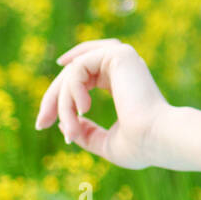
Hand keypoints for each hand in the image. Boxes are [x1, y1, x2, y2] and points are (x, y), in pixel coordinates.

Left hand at [34, 38, 170, 169]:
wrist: (159, 138)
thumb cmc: (141, 145)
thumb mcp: (105, 143)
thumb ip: (87, 133)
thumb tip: (63, 125)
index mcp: (122, 83)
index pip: (81, 79)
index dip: (58, 101)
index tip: (42, 125)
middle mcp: (123, 67)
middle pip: (72, 73)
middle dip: (52, 99)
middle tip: (41, 123)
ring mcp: (122, 57)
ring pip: (73, 71)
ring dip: (63, 101)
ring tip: (71, 125)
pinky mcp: (120, 54)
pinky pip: (78, 67)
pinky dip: (72, 90)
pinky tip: (83, 109)